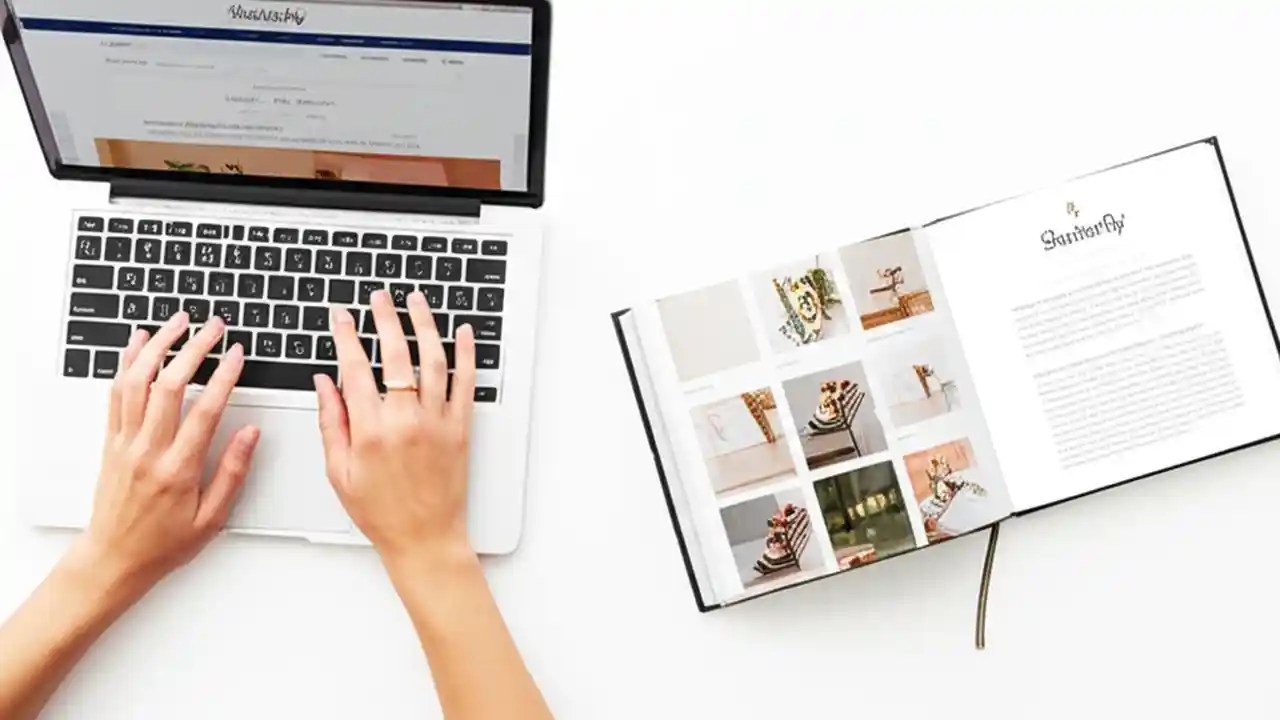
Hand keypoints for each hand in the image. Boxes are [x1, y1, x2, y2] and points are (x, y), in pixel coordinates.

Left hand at [79, 312, 258, 597]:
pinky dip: (127, 363)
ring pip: (137, 381)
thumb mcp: (212, 517)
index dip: (223, 376)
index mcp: (179, 469)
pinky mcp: (111, 440)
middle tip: (213, 327)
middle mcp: (148, 450)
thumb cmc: (164, 543)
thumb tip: (250, 433)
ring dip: (158, 346)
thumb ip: (233, 471)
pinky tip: (138, 344)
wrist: (114, 558)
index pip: (205, 410)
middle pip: (170, 385)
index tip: (236, 354)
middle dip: (194, 348)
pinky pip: (116, 393)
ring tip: (178, 323)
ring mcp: (125, 442)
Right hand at [314, 290, 476, 567]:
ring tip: (416, 302)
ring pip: (433, 360)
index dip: (346, 337)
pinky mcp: (461, 429)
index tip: (341, 317)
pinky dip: (466, 355)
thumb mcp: (339, 472)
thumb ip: (330, 423)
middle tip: (380, 298)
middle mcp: (405, 420)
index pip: (355, 368)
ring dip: (424, 326)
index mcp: (370, 430)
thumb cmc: (380, 512)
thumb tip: (323, 383)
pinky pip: (466, 383)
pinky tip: (464, 333)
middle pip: (396, 355)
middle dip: (385, 319)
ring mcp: (437, 422)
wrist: (424, 538)